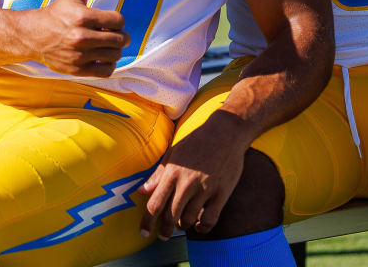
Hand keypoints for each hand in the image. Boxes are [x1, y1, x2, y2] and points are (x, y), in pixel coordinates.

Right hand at [30, 0, 127, 76]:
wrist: (33, 35)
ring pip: (114, 55)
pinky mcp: (76, 69)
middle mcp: (81, 36)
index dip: (119, 20)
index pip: (118, 20)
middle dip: (121, 36)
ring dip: (115, 50)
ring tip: (108, 46)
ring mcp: (79, 55)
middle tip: (116, 34)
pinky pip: (105, 71)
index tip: (113, 21)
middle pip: (120, 39)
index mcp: (82, 16)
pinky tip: (102, 57)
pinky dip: (109, 65)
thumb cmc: (56, 13)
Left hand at [139, 115, 249, 239]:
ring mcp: (205, 189)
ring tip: (181, 224)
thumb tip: (142, 191)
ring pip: (188, 219)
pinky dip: (202, 228)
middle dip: (164, 230)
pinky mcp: (221, 193)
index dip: (147, 222)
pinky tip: (199, 226)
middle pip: (170, 216)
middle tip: (163, 235)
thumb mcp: (174, 154)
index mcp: (172, 173)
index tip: (143, 232)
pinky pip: (210, 219)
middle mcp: (187, 183)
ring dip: (182, 226)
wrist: (226, 132)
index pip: (155, 204)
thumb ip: (158, 174)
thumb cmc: (197, 141)